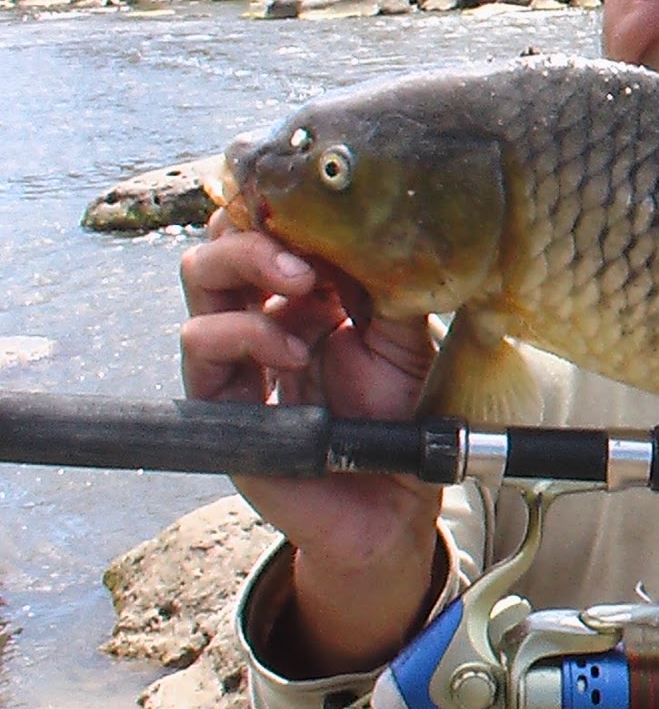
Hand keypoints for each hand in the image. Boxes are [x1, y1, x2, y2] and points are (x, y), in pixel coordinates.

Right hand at [179, 209, 442, 673]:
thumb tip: (378, 230)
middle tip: (307, 254)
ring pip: (201, 278)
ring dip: (250, 268)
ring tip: (303, 289)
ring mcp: (238, 354)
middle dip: (260, 230)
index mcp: (308, 293)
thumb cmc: (399, 416)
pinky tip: (292, 350)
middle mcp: (264, 314)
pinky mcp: (220, 399)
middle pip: (226, 238)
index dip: (287, 211)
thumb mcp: (407, 337)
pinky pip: (201, 346)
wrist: (394, 497)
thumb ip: (386, 285)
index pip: (271, 227)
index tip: (326, 212)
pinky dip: (245, 332)